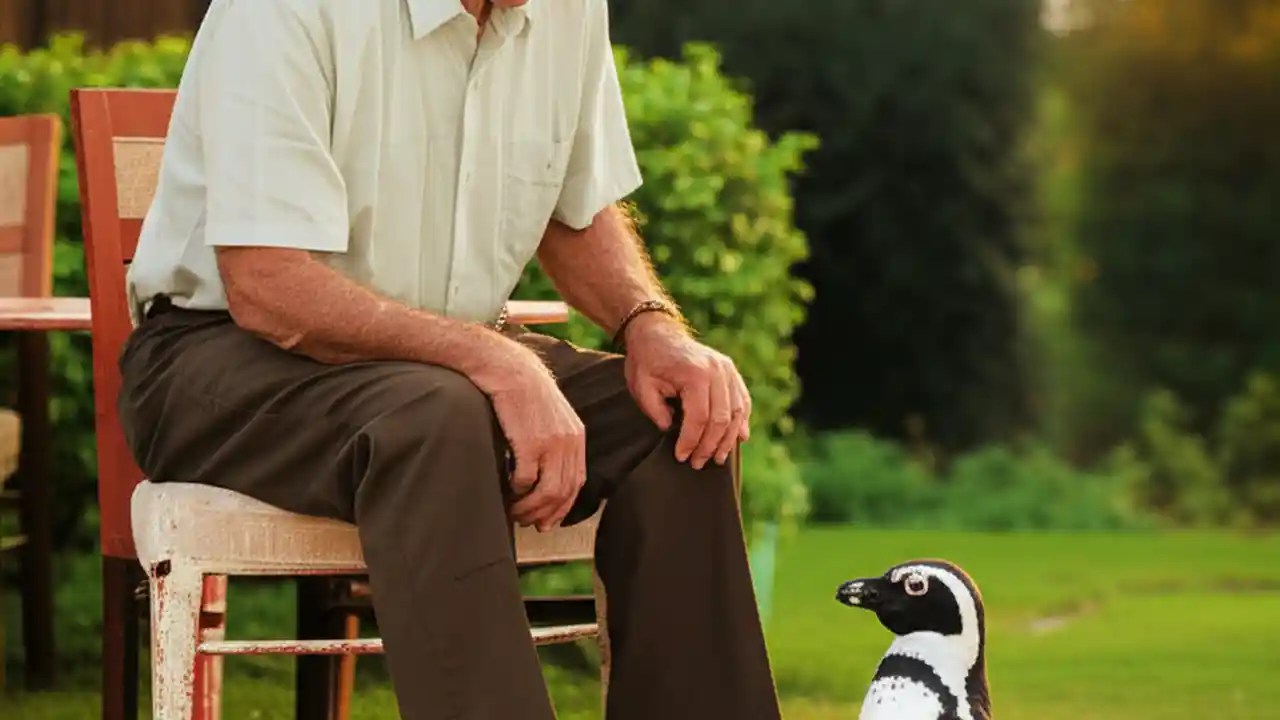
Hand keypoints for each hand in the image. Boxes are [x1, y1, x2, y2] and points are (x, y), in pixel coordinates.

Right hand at [480, 348, 585, 531]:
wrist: (510, 370)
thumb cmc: (525, 393)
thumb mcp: (553, 416)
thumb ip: (557, 443)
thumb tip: (547, 476)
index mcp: (577, 437)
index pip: (576, 483)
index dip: (562, 507)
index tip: (549, 520)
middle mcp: (569, 443)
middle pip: (562, 492)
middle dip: (545, 513)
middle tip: (529, 522)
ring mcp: (551, 444)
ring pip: (546, 492)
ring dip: (529, 508)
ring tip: (515, 512)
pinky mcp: (530, 443)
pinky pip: (525, 480)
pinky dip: (516, 491)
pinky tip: (507, 491)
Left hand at [624, 313, 751, 468]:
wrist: (656, 332)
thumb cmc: (647, 361)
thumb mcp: (642, 387)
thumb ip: (656, 412)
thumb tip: (673, 432)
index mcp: (695, 374)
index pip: (700, 418)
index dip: (691, 441)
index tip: (681, 457)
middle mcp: (717, 371)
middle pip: (721, 418)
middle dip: (710, 446)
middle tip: (697, 463)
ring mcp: (727, 369)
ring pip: (737, 412)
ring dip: (728, 439)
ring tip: (718, 458)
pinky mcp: (730, 371)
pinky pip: (742, 400)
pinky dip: (741, 421)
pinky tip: (739, 438)